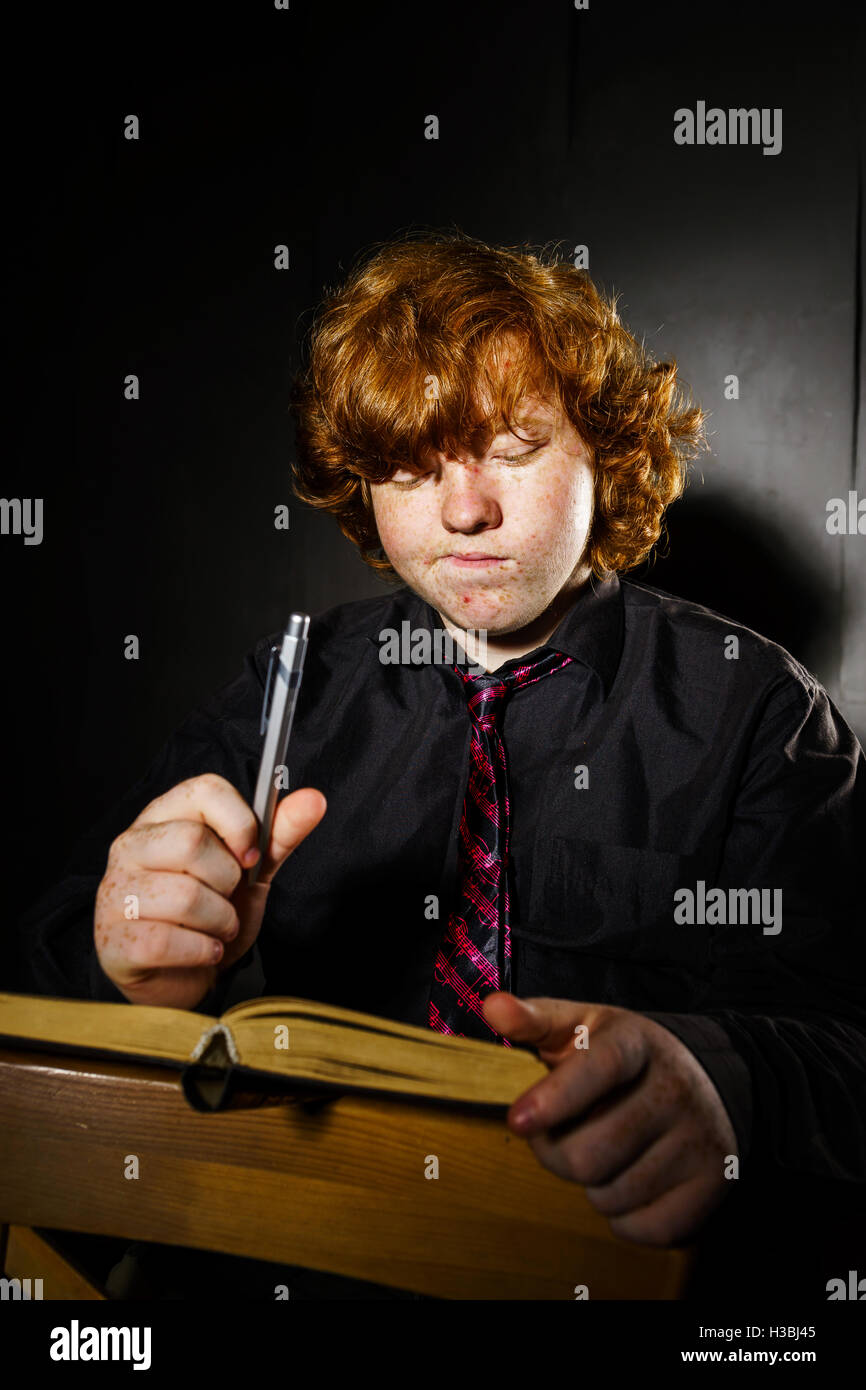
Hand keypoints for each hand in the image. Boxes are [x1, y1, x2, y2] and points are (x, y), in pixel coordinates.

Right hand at [94, 773, 325, 1009]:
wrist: (185, 976)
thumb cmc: (212, 914)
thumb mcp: (251, 872)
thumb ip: (279, 836)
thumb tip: (313, 799)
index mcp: (164, 817)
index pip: (204, 790)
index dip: (239, 821)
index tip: (251, 855)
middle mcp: (131, 846)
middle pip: (192, 842)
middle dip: (228, 880)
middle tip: (227, 898)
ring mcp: (116, 892)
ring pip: (185, 895)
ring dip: (220, 921)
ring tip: (218, 929)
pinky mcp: (114, 940)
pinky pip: (167, 941)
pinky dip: (201, 951)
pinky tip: (203, 951)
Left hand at [482, 992, 737, 1246]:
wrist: (705, 1081)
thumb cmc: (622, 1057)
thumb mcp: (582, 1027)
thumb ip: (534, 1020)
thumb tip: (492, 1007)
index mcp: (636, 1042)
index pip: (599, 1069)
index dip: (556, 1098)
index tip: (518, 1120)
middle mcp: (675, 1088)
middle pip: (590, 1154)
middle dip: (556, 1155)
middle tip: (558, 1137)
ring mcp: (700, 1138)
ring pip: (612, 1196)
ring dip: (591, 1185)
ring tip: (603, 1152)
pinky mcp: (713, 1185)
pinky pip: (644, 1228)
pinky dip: (624, 1217)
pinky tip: (629, 1180)